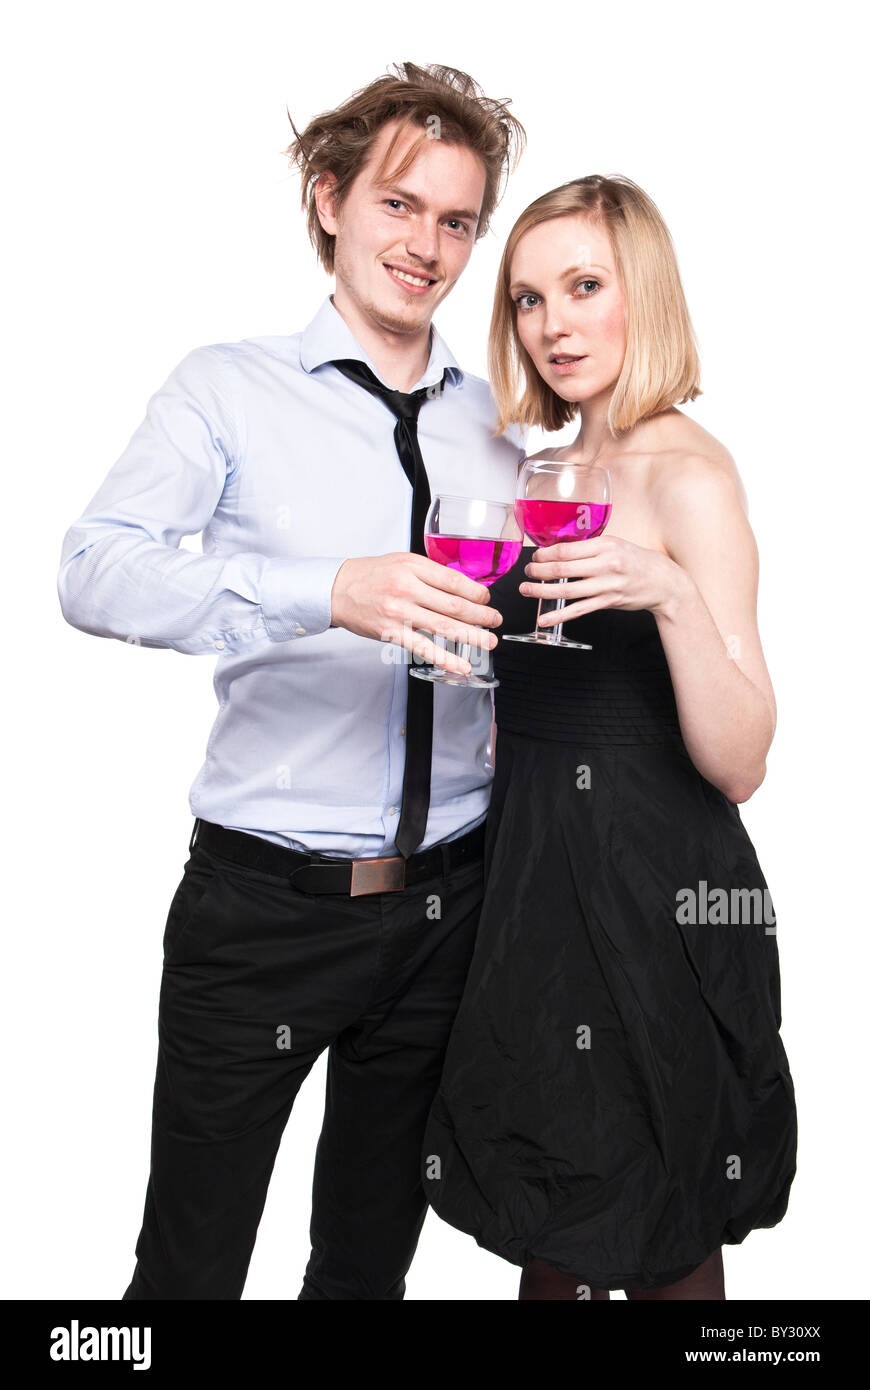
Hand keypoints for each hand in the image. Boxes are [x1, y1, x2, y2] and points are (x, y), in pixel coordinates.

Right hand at [331, 552, 501, 674]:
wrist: (337, 589)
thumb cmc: (371, 575)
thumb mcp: (402, 562)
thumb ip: (430, 573)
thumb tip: (463, 589)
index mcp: (413, 567)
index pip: (454, 581)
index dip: (477, 593)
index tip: (487, 599)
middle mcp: (407, 588)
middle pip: (454, 605)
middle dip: (481, 615)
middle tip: (496, 621)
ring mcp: (399, 612)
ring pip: (444, 627)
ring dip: (472, 636)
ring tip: (489, 642)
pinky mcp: (391, 633)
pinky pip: (423, 648)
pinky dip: (445, 658)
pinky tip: (462, 665)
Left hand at [520, 535, 687, 623]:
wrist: (664, 582)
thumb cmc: (637, 561)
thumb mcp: (615, 545)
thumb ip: (590, 548)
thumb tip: (560, 551)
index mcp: (605, 545)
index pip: (566, 549)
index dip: (545, 554)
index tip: (535, 557)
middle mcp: (606, 563)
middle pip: (562, 568)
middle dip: (538, 571)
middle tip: (527, 573)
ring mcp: (607, 584)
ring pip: (566, 589)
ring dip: (541, 591)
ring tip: (527, 590)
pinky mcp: (608, 602)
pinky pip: (578, 610)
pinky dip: (558, 615)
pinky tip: (544, 618)